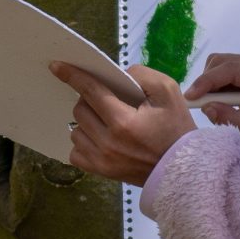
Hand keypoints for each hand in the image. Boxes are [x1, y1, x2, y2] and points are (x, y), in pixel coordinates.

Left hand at [52, 62, 197, 185]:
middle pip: (80, 110)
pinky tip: (99, 138)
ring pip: (75, 130)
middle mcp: (108, 142)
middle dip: (89, 99)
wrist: (183, 168)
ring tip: (106, 121)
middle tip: (107, 100)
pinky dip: (83, 142)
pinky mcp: (101, 172)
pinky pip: (76, 153)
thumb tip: (118, 74)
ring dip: (86, 121)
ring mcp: (102, 160)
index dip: (73, 76)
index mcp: (123, 121)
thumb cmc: (176, 128)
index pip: (90, 91)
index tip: (56, 66)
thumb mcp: (168, 91)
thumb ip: (142, 75)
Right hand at [187, 51, 239, 141]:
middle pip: (221, 61)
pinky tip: (230, 101)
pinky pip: (228, 70)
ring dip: (213, 84)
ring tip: (221, 106)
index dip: (206, 82)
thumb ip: (230, 117)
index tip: (190, 98)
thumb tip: (206, 107)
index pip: (229, 69)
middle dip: (207, 82)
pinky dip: (221, 85)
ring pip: (222, 64)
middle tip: (205, 105)